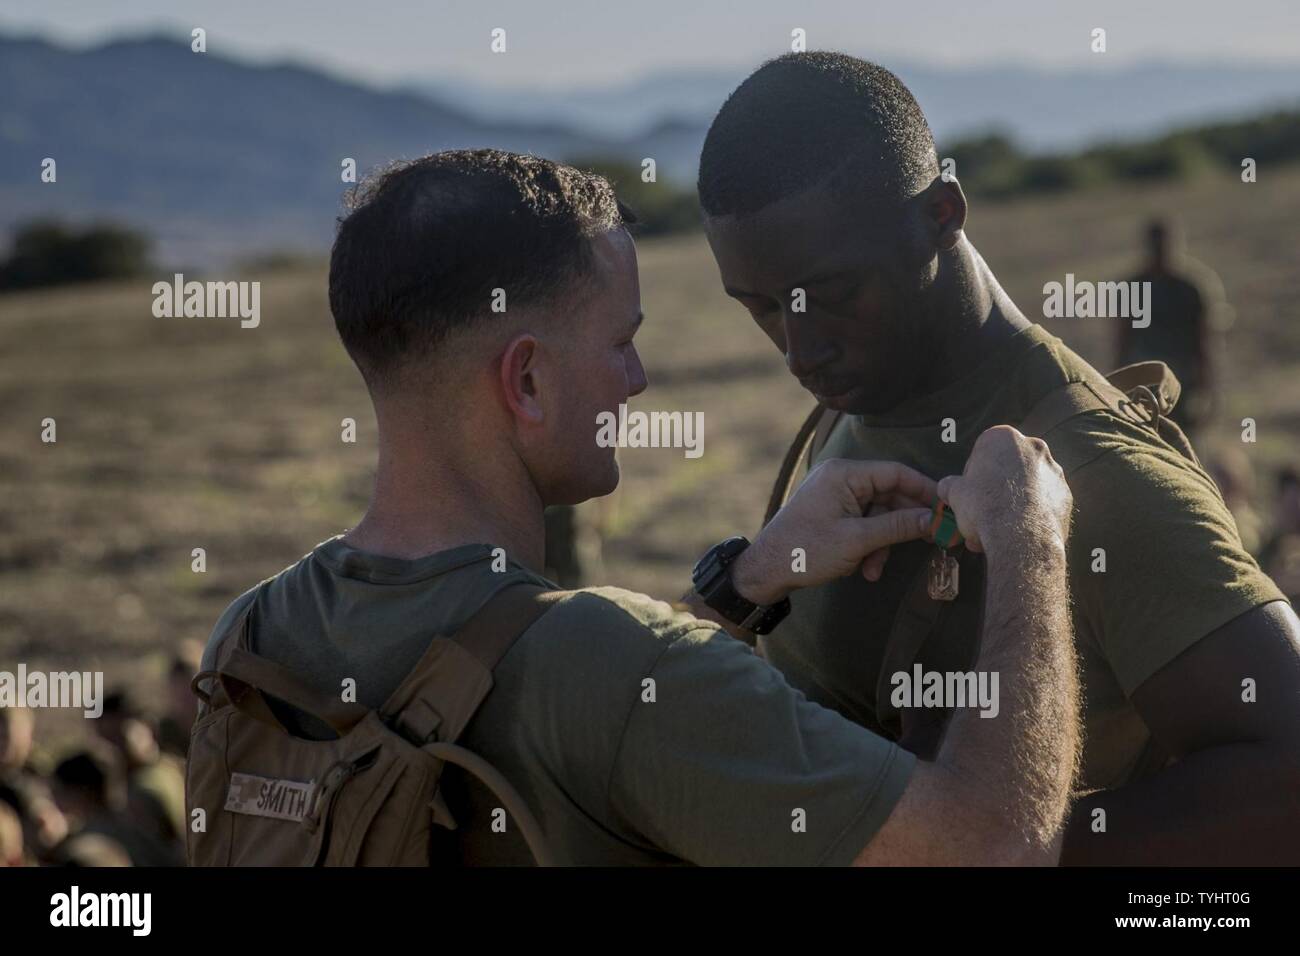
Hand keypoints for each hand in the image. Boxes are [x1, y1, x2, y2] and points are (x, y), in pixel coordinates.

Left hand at [735, 459, 936, 604]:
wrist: (767, 571)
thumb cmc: (805, 550)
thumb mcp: (857, 540)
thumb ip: (897, 527)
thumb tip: (933, 519)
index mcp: (844, 474)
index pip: (896, 473)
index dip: (923, 490)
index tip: (945, 509)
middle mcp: (841, 479)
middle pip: (889, 495)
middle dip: (901, 526)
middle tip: (929, 542)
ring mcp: (837, 497)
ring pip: (878, 515)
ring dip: (882, 544)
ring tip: (874, 569)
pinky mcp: (834, 514)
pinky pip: (864, 525)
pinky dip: (869, 546)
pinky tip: (864, 569)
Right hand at [936, 425, 1071, 553]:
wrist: (1021, 537)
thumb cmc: (984, 507)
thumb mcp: (955, 494)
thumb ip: (951, 485)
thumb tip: (946, 487)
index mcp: (1003, 438)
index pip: (982, 452)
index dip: (972, 476)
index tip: (968, 495)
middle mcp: (1033, 447)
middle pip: (1008, 468)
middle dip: (995, 490)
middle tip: (982, 514)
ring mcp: (1054, 470)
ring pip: (1027, 486)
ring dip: (1013, 503)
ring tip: (998, 530)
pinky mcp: (1066, 494)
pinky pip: (1044, 502)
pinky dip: (1032, 514)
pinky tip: (1018, 532)